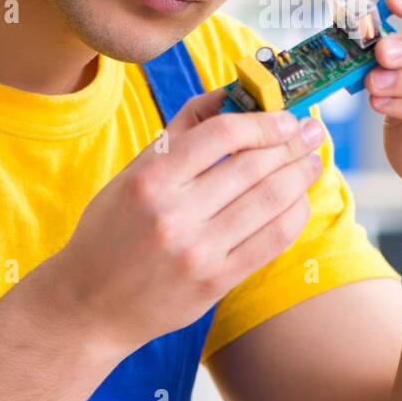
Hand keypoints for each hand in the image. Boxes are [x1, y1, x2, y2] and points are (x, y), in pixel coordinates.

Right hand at [55, 87, 326, 352]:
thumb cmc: (110, 231)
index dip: (262, 121)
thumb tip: (229, 94)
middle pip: (254, 166)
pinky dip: (294, 214)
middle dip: (292, 144)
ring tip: (312, 161)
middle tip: (313, 131)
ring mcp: (198, 252)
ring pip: (270, 201)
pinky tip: (299, 199)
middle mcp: (174, 215)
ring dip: (301, 175)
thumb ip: (180, 132)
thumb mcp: (132, 173)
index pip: (222, 134)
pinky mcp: (216, 283)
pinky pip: (272, 241)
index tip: (285, 117)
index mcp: (149, 179)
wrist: (88, 306)